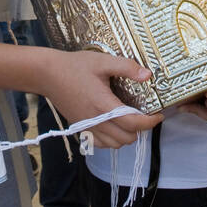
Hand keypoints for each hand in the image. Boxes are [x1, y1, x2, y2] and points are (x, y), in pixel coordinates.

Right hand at [42, 50, 161, 148]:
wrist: (47, 74)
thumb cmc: (75, 66)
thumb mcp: (103, 61)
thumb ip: (126, 67)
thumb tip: (148, 75)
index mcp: (103, 105)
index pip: (132, 123)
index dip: (150, 123)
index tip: (159, 115)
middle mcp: (95, 120)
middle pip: (126, 138)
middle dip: (141, 129)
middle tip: (146, 115)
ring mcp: (86, 126)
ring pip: (114, 145)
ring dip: (127, 136)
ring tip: (132, 120)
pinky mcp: (80, 127)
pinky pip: (100, 144)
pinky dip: (111, 140)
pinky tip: (114, 126)